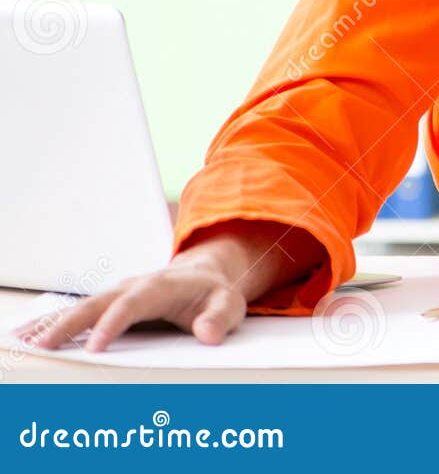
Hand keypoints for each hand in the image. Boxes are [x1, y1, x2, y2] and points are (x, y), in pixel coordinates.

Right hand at [8, 220, 321, 352]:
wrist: (206, 274)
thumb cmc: (214, 293)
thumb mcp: (228, 303)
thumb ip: (219, 317)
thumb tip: (207, 333)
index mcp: (161, 286)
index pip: (133, 303)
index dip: (113, 323)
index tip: (97, 347)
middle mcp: (133, 287)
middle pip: (96, 303)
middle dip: (70, 323)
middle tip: (44, 344)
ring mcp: (117, 294)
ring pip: (80, 307)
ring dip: (53, 323)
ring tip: (26, 340)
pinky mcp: (108, 304)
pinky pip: (77, 312)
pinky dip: (53, 322)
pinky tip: (30, 335)